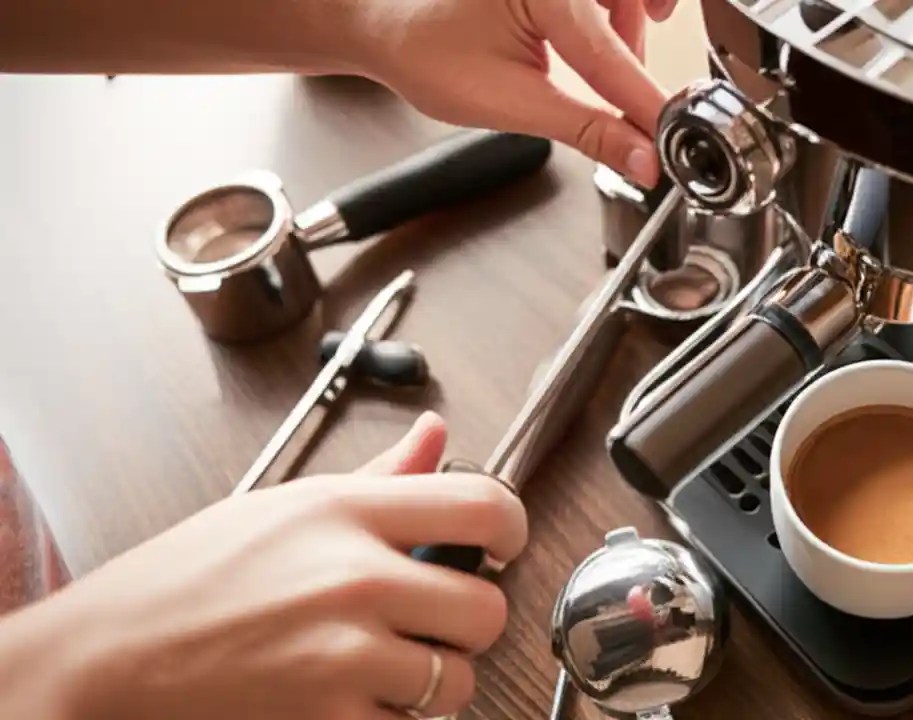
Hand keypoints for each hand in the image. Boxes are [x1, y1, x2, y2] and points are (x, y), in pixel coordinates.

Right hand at [0, 412, 525, 719]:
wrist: (111, 656)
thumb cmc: (189, 578)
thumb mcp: (288, 504)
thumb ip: (379, 478)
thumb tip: (434, 435)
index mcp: (348, 512)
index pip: (484, 505)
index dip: (513, 528)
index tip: (504, 544)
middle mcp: (356, 577)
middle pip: (486, 607)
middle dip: (468, 621)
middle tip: (433, 619)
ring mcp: (345, 653)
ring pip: (456, 681)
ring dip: (434, 681)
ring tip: (388, 663)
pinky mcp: (328, 718)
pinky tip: (350, 695)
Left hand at [354, 0, 678, 187]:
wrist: (391, 26)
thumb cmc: (426, 51)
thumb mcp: (510, 103)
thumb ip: (587, 131)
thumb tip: (639, 157)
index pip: (612, 57)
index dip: (647, 106)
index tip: (672, 141)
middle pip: (638, 3)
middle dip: (642, 51)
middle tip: (639, 101)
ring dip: (632, 32)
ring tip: (609, 74)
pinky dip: (620, 14)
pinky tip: (606, 38)